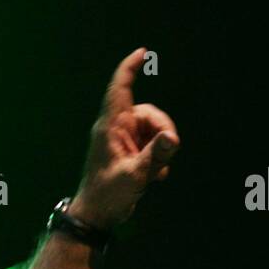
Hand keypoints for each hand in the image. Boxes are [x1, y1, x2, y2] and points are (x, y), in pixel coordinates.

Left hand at [70, 47, 179, 229]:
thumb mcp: (135, 175)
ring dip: (160, 148)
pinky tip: (155, 176)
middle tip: (168, 152)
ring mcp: (121, 141)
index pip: (119, 90)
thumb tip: (173, 137)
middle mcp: (115, 130)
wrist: (96, 216)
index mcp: (110, 128)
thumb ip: (156, 155)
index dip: (129, 69)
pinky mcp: (127, 153)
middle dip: (163, 129)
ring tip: (156, 172)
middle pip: (148, 113)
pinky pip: (150, 144)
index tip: (141, 52)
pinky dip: (156, 157)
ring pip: (152, 130)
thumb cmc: (107, 196)